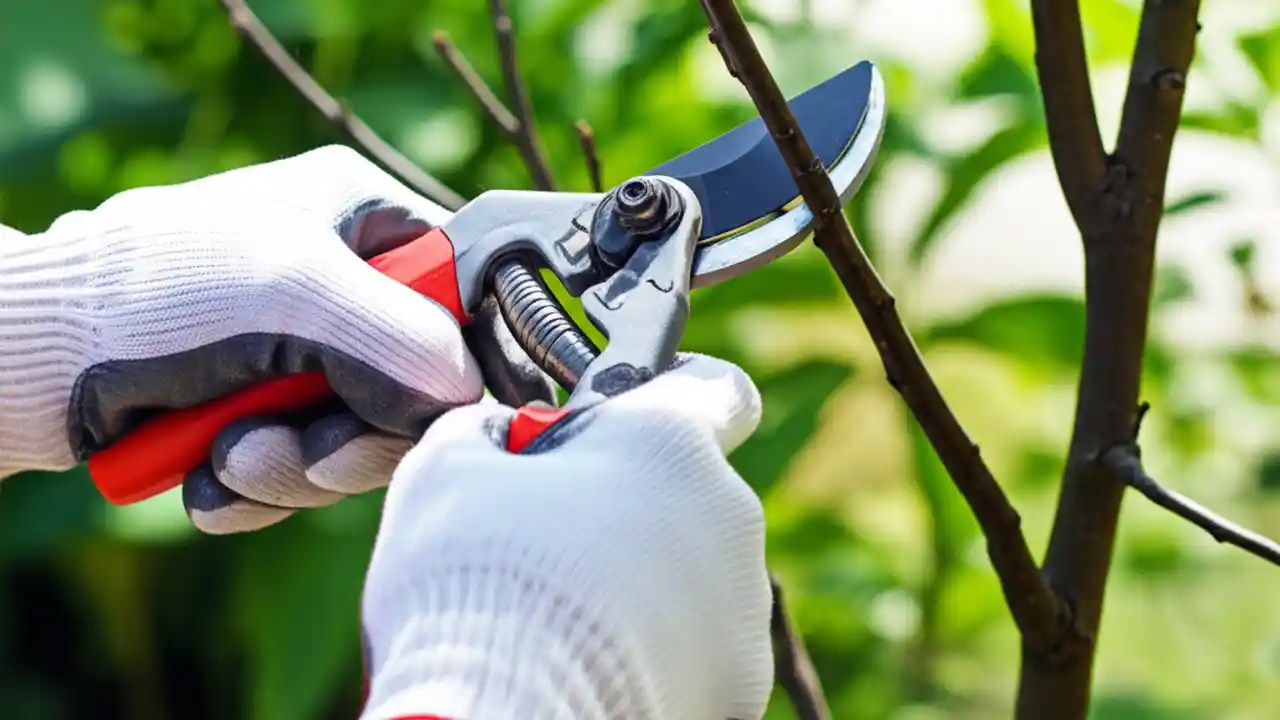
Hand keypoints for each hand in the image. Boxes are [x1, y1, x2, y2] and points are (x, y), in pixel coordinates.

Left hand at [0, 146, 481, 532]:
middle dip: (353, 437)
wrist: (30, 358)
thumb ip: (401, 337)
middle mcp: (340, 284)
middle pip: (411, 387)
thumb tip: (466, 394)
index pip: (460, 294)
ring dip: (294, 471)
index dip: (456, 361)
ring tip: (231, 461)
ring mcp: (297, 351)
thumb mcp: (292, 293)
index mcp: (361, 218)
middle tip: (306, 452)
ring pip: (353, 441)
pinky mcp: (258, 408)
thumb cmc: (154, 292)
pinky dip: (256, 489)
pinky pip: (299, 471)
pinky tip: (208, 477)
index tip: (426, 411)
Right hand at [360, 354, 772, 719]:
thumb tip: (501, 440)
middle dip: (629, 500)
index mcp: (669, 442)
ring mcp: (741, 606)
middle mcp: (727, 515)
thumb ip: (492, 431)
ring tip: (562, 612)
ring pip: (691, 568)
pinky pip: (696, 642)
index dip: (674, 393)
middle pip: (686, 488)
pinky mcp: (739, 680)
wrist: (500, 714)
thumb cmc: (474, 579)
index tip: (630, 421)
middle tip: (550, 534)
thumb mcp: (451, 466)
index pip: (717, 388)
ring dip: (641, 576)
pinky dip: (653, 646)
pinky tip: (588, 660)